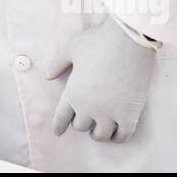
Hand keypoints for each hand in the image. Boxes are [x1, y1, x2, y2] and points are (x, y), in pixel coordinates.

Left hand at [45, 17, 156, 142]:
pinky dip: (119, 137)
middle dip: (82, 122)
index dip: (58, 126)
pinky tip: (117, 133)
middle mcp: (89, 107)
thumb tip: (47, 75)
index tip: (58, 132)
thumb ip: (57, 63)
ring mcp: (110, 113)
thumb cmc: (98, 41)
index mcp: (73, 93)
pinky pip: (123, 135)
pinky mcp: (130, 114)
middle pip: (81, 126)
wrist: (129, 39)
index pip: (61, 118)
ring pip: (100, 135)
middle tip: (86, 118)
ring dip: (99, 132)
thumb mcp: (71, 48)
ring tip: (101, 128)